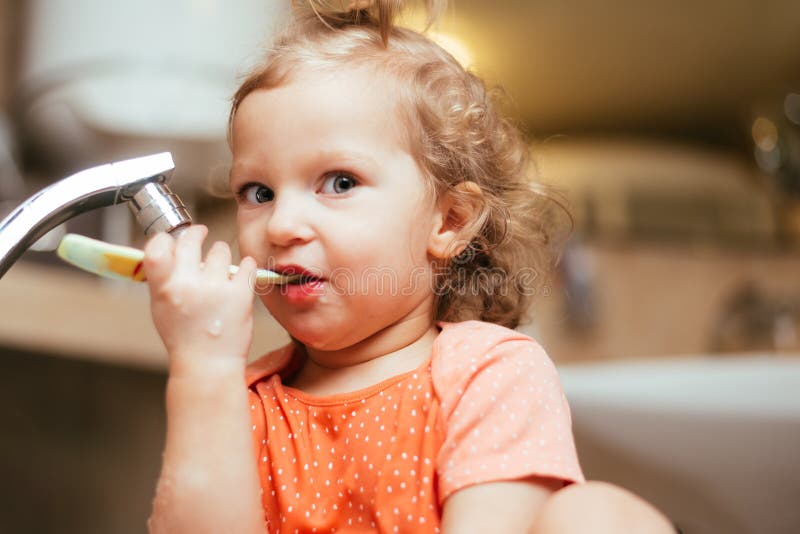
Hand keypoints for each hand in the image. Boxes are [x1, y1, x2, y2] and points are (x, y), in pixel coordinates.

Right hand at [143, 225, 256, 376]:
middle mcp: (188, 285)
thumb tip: (169, 250)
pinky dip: (246, 267)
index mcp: (164, 289)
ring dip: (221, 254)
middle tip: (201, 233)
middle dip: (197, 233)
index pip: (157, 247)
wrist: (208, 363)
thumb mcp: (160, 308)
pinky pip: (247, 265)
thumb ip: (163, 279)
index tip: (173, 237)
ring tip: (220, 269)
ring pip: (220, 249)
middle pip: (191, 239)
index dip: (165, 238)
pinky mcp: (240, 293)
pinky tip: (241, 275)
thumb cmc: (184, 337)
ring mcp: (215, 287)